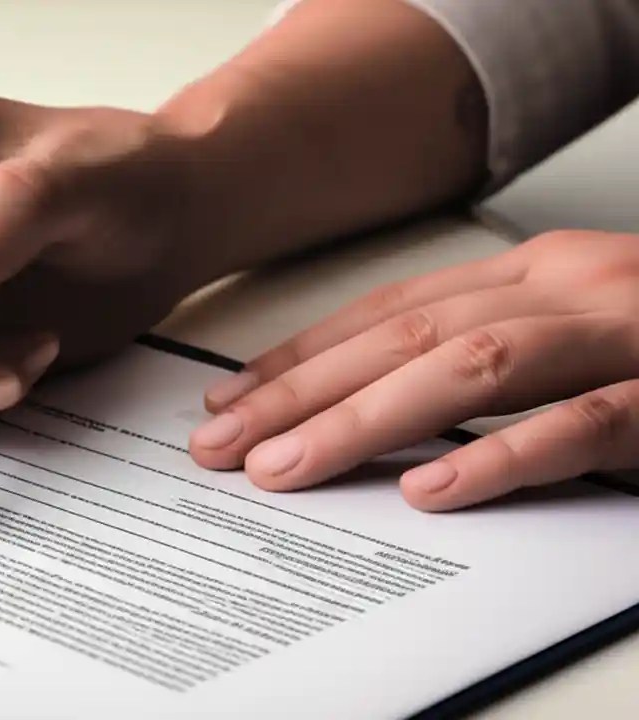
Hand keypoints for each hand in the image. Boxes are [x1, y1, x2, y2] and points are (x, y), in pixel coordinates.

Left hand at [191, 230, 638, 509]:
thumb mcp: (568, 330)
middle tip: (221, 445)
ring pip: (468, 371)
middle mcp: (566, 287)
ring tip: (287, 468)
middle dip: (299, 393)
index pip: (385, 311)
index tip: (227, 398)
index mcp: (532, 273)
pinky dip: (499, 458)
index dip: (299, 355)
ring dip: (364, 422)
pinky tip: (430, 492)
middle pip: (401, 339)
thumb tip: (369, 409)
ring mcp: (624, 334)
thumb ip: (481, 354)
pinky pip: (581, 426)